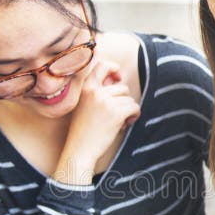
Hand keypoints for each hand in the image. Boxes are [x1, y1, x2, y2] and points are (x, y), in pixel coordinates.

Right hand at [57, 60, 140, 181]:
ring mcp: (105, 101)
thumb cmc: (83, 130)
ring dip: (128, 110)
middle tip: (115, 114)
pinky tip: (124, 125)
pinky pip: (135, 107)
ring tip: (117, 122)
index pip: (102, 65)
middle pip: (122, 87)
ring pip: (129, 98)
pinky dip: (134, 116)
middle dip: (123, 100)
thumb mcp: (85, 104)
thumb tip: (118, 79)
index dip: (113, 68)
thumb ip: (98, 91)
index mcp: (85, 87)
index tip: (118, 77)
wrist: (80, 149)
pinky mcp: (116, 112)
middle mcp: (95, 91)